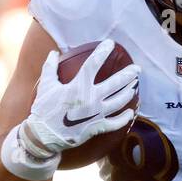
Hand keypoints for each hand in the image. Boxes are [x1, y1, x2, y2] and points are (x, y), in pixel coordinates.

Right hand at [23, 40, 139, 154]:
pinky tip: (130, 113)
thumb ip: (50, 67)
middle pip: (115, 83)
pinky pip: (116, 123)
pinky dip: (124, 118)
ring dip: (128, 92)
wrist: (44, 136)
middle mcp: (91, 99)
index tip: (110, 44)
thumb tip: (52, 53)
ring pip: (119, 101)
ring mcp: (96, 114)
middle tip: (137, 69)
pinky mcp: (97, 127)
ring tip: (134, 86)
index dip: (103, 52)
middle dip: (128, 75)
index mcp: (77, 86)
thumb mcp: (46, 85)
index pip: (93, 64)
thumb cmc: (44, 109)